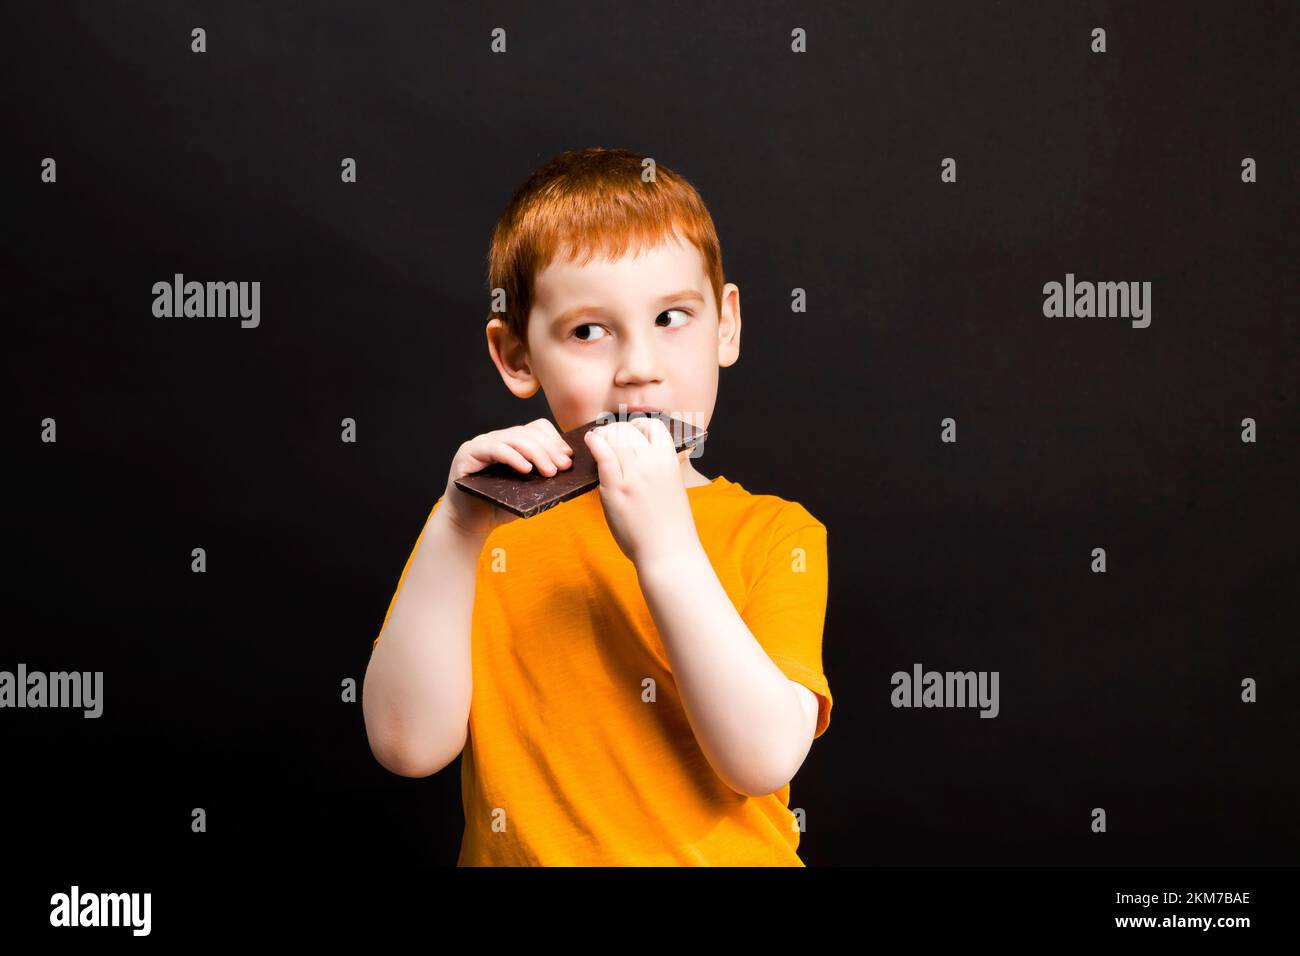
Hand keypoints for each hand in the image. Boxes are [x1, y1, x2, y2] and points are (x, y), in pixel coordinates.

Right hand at [442, 418, 573, 536]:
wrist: (470, 523)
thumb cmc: (500, 507)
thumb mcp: (529, 490)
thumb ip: (543, 477)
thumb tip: (567, 468)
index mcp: (512, 443)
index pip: (537, 428)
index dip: (554, 439)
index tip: (568, 457)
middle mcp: (496, 439)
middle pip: (528, 432)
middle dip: (549, 448)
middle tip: (563, 467)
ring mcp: (481, 444)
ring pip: (514, 438)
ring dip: (536, 453)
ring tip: (549, 471)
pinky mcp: (468, 453)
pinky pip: (495, 448)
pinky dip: (513, 457)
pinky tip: (525, 468)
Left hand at [584, 416, 701, 566]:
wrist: (667, 550)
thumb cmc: (671, 524)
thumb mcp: (674, 486)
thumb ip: (661, 467)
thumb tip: (642, 454)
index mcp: (670, 461)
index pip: (654, 426)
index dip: (639, 424)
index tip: (631, 431)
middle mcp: (652, 463)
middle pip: (628, 430)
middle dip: (616, 430)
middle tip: (608, 436)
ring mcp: (633, 475)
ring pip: (614, 439)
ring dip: (603, 435)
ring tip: (596, 439)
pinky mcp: (616, 489)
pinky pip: (603, 455)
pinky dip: (594, 443)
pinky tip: (590, 441)